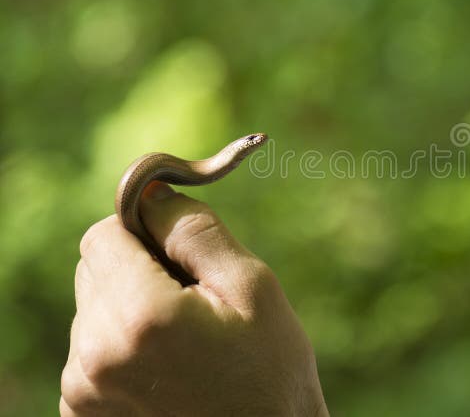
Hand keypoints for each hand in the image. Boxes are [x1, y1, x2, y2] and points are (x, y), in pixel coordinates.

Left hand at [61, 182, 327, 416]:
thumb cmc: (271, 371)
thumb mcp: (252, 287)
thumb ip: (195, 230)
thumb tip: (151, 191)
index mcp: (140, 317)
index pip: (104, 234)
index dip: (144, 231)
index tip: (180, 252)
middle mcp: (94, 356)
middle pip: (93, 269)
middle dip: (138, 270)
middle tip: (193, 302)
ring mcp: (82, 393)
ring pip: (91, 309)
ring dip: (129, 309)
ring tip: (185, 343)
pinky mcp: (82, 414)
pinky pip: (89, 351)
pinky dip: (121, 346)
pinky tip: (167, 369)